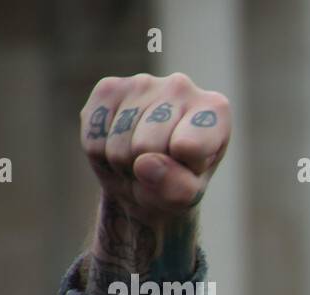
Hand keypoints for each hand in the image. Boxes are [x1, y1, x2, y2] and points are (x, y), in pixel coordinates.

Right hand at [78, 73, 230, 279]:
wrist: (148, 174)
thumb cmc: (179, 181)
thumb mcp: (188, 196)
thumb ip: (178, 188)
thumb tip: (145, 164)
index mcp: (215, 109)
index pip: (189, 147)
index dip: (183, 170)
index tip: (190, 166)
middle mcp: (181, 86)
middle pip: (147, 146)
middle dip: (148, 170)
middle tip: (158, 168)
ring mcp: (142, 82)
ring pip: (119, 146)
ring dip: (125, 167)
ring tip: (140, 161)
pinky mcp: (108, 88)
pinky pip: (94, 140)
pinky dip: (102, 157)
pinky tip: (119, 147)